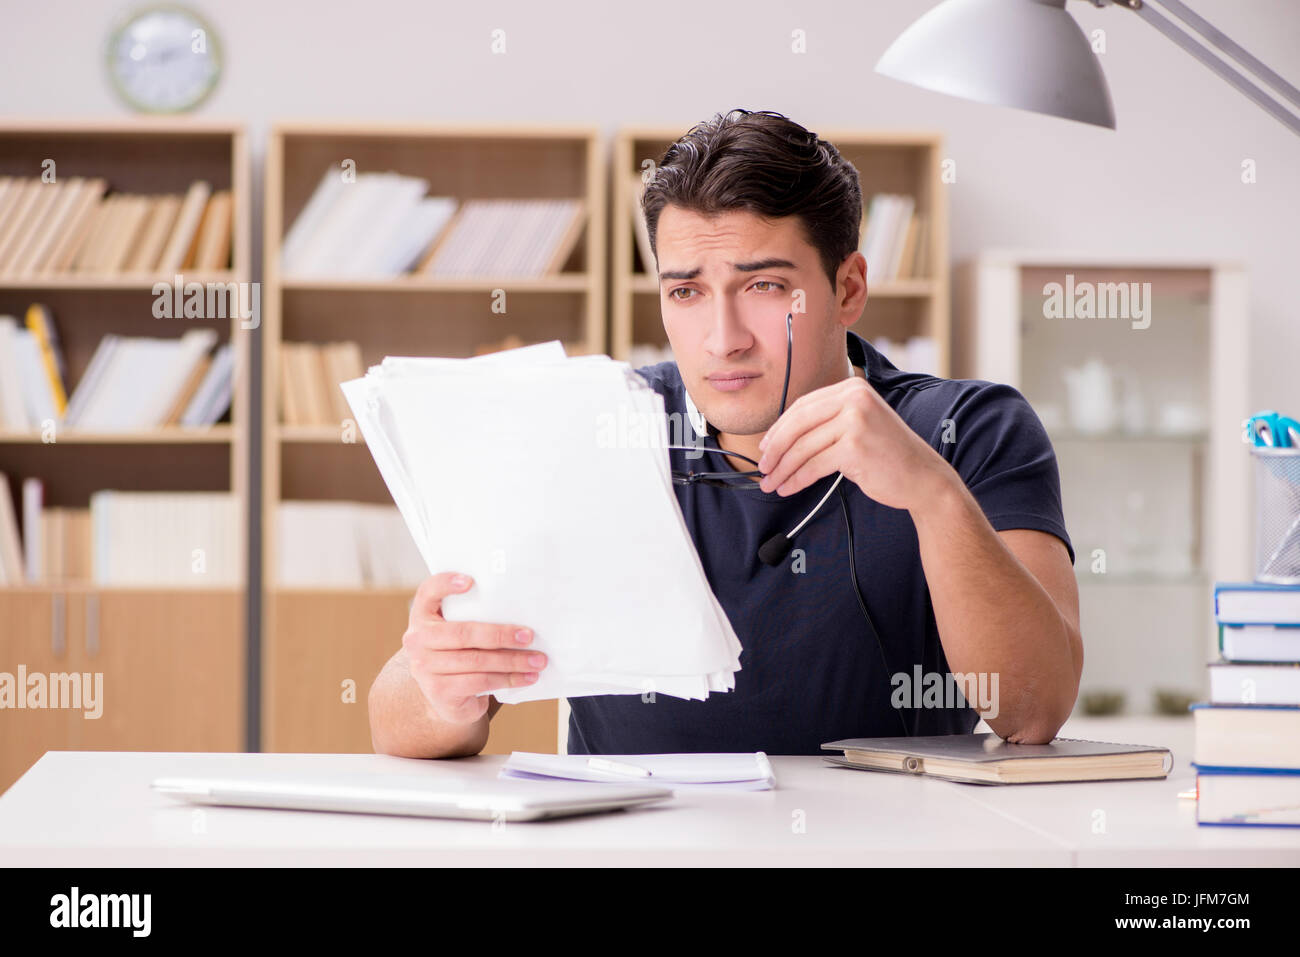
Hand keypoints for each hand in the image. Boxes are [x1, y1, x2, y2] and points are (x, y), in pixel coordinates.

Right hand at [402, 572, 545, 725]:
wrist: (447, 699)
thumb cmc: (461, 656)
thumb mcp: (459, 635)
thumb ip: (474, 618)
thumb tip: (521, 611)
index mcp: (422, 616)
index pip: (428, 592)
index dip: (445, 584)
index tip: (471, 581)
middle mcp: (417, 640)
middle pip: (463, 633)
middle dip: (501, 635)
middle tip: (529, 636)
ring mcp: (424, 667)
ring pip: (476, 660)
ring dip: (512, 661)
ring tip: (537, 660)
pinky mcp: (439, 691)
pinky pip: (480, 681)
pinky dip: (508, 679)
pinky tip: (527, 677)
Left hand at [755, 375, 954, 510]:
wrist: (924, 477)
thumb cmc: (889, 456)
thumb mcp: (859, 425)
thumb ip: (828, 422)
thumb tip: (781, 438)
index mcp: (852, 388)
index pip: (803, 406)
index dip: (779, 428)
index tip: (765, 446)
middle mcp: (854, 398)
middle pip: (798, 423)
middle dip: (775, 448)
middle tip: (763, 467)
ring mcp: (855, 420)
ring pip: (802, 446)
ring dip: (782, 468)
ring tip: (771, 483)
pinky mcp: (854, 446)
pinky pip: (814, 465)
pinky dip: (797, 479)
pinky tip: (789, 487)